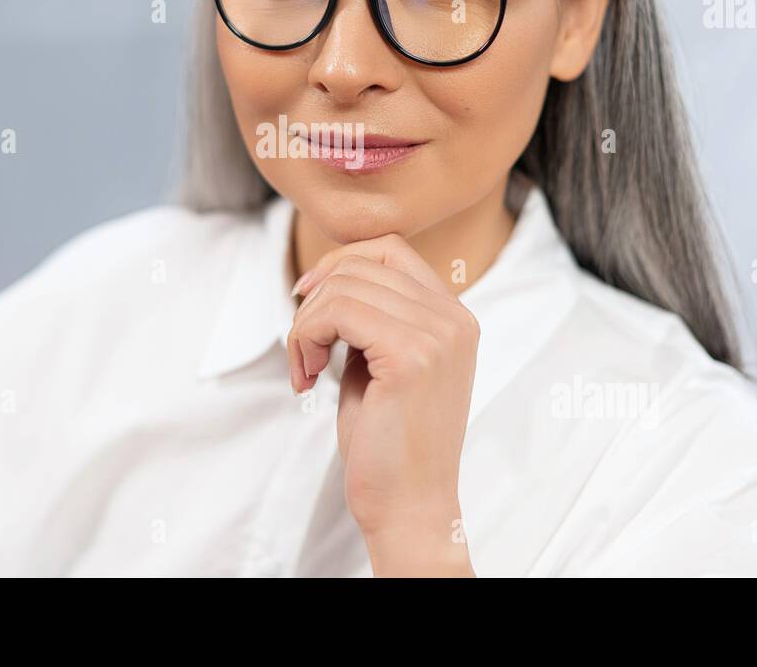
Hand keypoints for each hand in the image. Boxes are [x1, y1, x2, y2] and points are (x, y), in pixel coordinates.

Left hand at [287, 233, 479, 575]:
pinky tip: (307, 378)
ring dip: (305, 325)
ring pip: (344, 286)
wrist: (410, 508)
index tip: (306, 300)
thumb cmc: (388, 443)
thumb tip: (327, 274)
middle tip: (302, 349)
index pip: (390, 249)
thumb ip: (371, 316)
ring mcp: (438, 335)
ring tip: (304, 369)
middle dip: (315, 298)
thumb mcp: (381, 363)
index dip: (339, 263)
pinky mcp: (412, 357)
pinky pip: (338, 313)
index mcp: (454, 317)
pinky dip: (306, 338)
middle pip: (362, 262)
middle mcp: (454, 319)